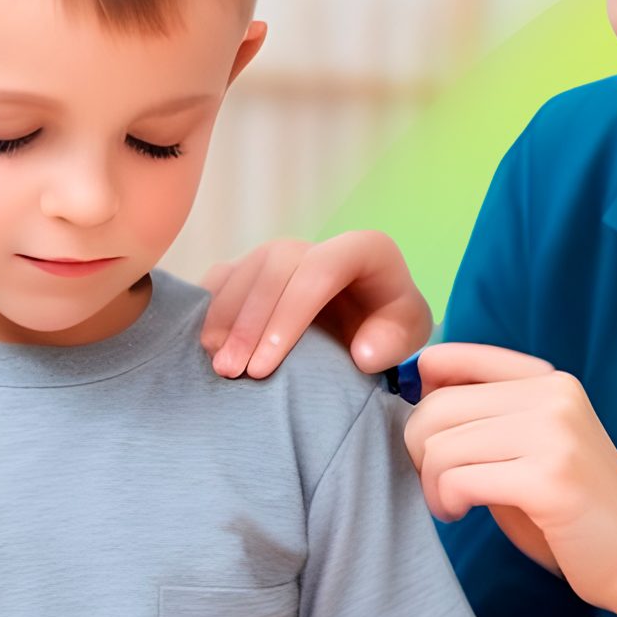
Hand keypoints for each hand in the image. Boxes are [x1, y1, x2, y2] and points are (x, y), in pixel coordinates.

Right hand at [198, 231, 432, 379]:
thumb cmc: (390, 329)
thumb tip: (362, 352)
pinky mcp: (256, 268)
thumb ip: (392, 344)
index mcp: (364, 250)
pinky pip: (224, 277)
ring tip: (218, 364)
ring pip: (244, 271)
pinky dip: (213, 310)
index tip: (264, 366)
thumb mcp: (407, 336)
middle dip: (249, 323)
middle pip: (273, 269)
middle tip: (233, 371)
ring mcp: (282, 253)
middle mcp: (317, 245)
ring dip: (225, 320)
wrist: (372, 324)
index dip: (288, 317)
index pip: (318, 272)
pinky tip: (209, 346)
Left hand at [402, 343, 616, 613]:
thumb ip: (481, 418)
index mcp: (547, 380)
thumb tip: (415, 391)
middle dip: (418, 453)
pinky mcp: (549, 479)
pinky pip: (458, 480)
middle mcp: (552, 396)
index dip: (418, 397)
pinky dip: (445, 502)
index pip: (448, 357)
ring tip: (451, 506)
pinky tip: (461, 514)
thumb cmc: (570, 512)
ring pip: (440, 446)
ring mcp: (554, 434)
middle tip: (438, 487)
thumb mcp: (527, 447)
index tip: (428, 439)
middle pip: (435, 408)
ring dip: (431, 485)